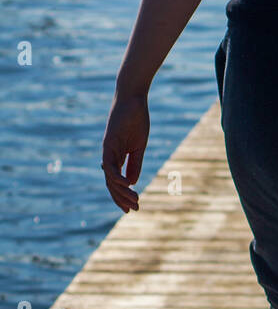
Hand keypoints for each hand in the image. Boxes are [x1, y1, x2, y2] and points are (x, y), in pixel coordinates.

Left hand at [102, 92, 149, 212]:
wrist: (133, 100)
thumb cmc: (137, 120)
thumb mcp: (139, 147)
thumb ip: (135, 164)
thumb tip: (131, 183)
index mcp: (117, 157)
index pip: (117, 181)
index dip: (124, 195)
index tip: (134, 206)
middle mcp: (109, 156)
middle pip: (112, 183)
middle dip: (122, 198)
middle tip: (133, 209)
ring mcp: (107, 151)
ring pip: (110, 177)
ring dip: (121, 191)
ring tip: (134, 200)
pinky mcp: (107, 144)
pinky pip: (109, 165)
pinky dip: (116, 176)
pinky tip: (126, 185)